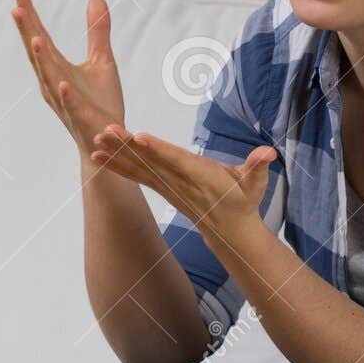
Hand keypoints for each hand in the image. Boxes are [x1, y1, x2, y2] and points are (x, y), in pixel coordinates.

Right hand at [10, 0, 124, 163]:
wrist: (105, 143)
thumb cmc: (100, 104)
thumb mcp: (102, 61)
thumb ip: (97, 31)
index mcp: (57, 68)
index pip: (41, 36)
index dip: (30, 15)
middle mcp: (54, 83)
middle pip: (38, 53)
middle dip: (27, 31)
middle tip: (16, 6)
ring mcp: (65, 102)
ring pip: (49, 78)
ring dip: (41, 60)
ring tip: (35, 38)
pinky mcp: (81, 119)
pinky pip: (71, 106)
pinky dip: (66, 94)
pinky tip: (63, 82)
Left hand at [90, 123, 276, 237]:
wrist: (230, 231)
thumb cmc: (244, 201)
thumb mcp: (255, 184)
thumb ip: (258, 167)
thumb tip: (268, 154)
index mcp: (201, 176)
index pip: (177, 160)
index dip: (158, 149)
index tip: (140, 138)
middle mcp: (180, 181)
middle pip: (150, 161)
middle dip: (127, 147)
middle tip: (104, 132)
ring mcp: (168, 186)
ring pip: (138, 167)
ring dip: (115, 154)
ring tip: (95, 141)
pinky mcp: (162, 188)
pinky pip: (135, 175)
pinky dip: (116, 165)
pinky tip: (97, 156)